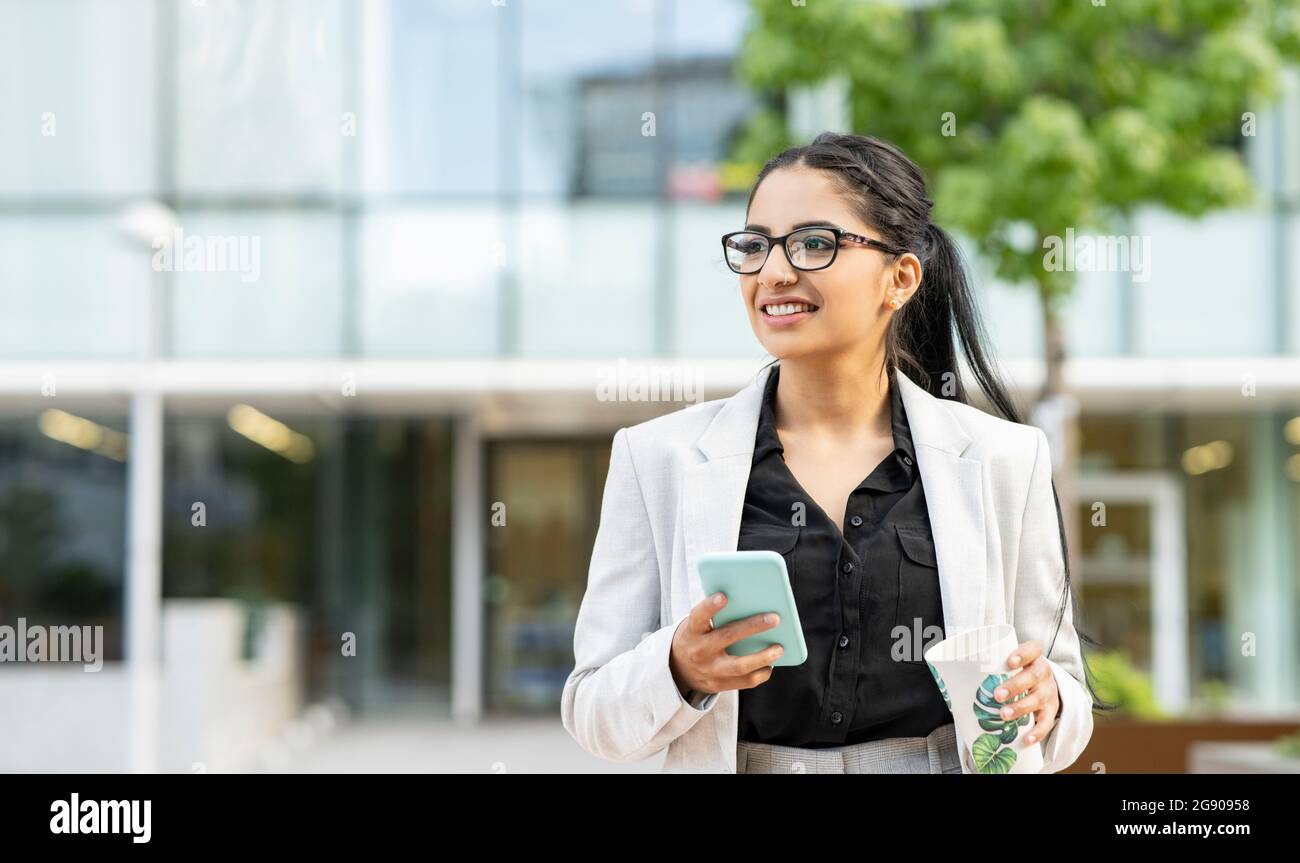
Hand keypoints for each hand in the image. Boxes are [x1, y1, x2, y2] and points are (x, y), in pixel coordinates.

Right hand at [669, 592, 783, 697]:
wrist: (678, 671)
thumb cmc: (696, 638)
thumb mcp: (696, 626)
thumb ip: (714, 617)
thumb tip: (750, 603)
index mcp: (692, 631)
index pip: (698, 616)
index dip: (710, 606)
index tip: (724, 596)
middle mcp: (699, 651)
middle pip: (727, 637)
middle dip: (753, 627)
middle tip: (775, 618)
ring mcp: (709, 670)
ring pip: (739, 666)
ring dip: (762, 657)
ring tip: (780, 648)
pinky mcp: (719, 685)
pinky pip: (744, 682)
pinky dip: (760, 673)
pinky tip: (770, 664)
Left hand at [994, 639, 1059, 745]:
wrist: (1040, 686)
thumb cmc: (1014, 674)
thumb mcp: (1005, 665)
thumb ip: (984, 667)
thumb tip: (945, 673)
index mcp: (1032, 657)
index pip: (1033, 649)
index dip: (1023, 654)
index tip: (1009, 662)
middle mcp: (1043, 672)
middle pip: (1034, 675)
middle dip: (1015, 685)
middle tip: (997, 695)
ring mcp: (1049, 692)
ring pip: (1039, 698)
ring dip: (1021, 707)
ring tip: (1003, 715)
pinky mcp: (1051, 711)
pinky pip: (1047, 722)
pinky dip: (1038, 732)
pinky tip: (1026, 739)